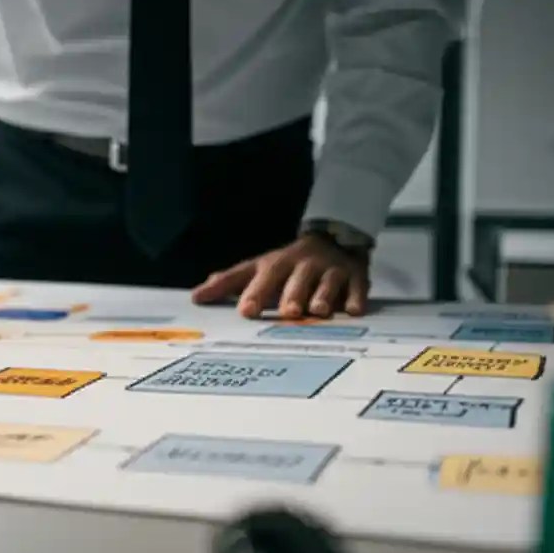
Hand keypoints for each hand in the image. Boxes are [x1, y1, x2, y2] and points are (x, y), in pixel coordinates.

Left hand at [191, 233, 369, 318]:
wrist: (333, 240)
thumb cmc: (287, 265)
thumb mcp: (258, 269)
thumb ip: (229, 283)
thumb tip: (196, 297)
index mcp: (277, 264)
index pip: (263, 277)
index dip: (254, 293)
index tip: (246, 311)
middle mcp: (303, 265)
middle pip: (297, 279)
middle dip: (292, 294)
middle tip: (287, 312)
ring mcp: (330, 270)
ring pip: (327, 283)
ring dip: (323, 296)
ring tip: (318, 311)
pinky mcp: (355, 276)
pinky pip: (356, 287)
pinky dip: (355, 298)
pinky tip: (353, 311)